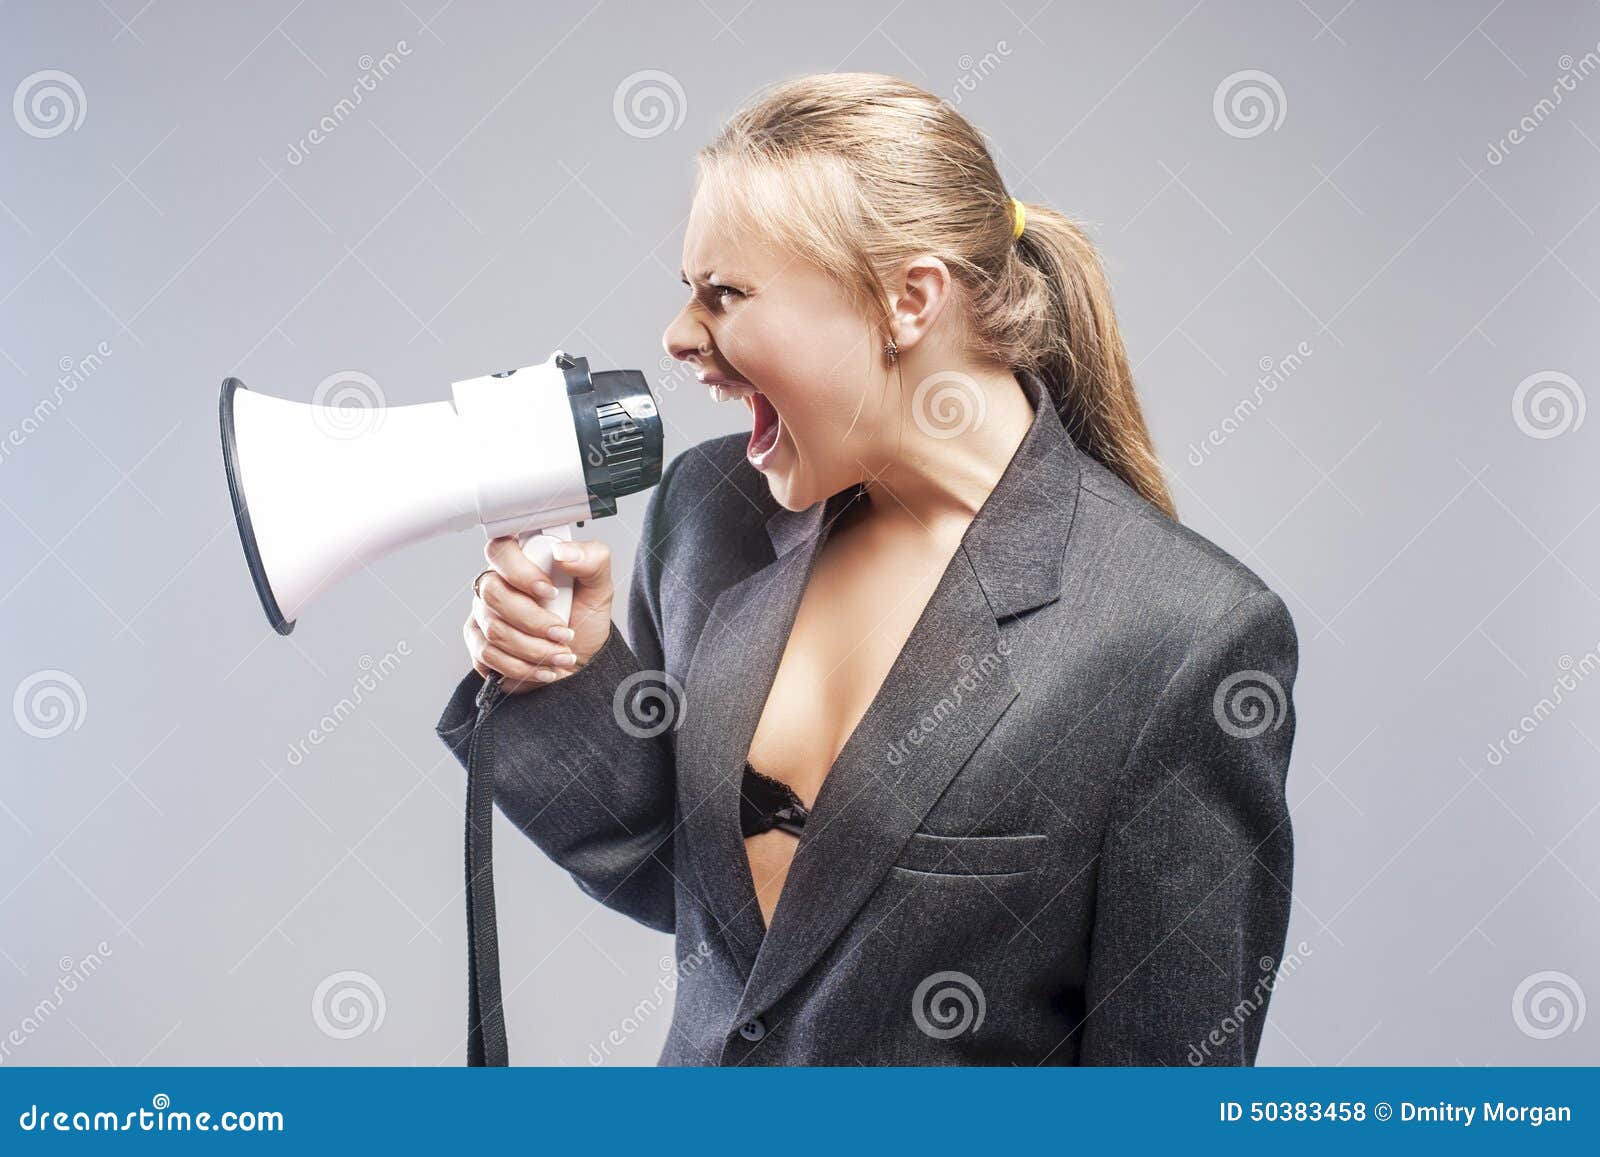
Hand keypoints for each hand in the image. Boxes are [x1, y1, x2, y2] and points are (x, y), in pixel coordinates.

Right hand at [463, 536, 614, 694]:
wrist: (580, 662)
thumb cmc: (583, 620)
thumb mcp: (598, 588)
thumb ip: (592, 560)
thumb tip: (562, 551)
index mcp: (521, 562)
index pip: (501, 549)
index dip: (521, 571)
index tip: (551, 591)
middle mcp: (495, 585)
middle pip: (493, 594)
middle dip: (534, 621)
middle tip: (564, 633)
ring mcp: (482, 616)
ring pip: (494, 629)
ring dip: (535, 648)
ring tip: (561, 654)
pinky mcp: (479, 645)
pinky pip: (488, 656)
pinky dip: (523, 667)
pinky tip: (544, 669)